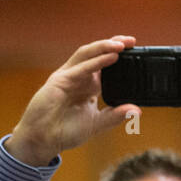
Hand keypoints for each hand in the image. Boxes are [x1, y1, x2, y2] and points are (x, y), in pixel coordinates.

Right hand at [7, 36, 141, 166]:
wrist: (44, 140)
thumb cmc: (66, 131)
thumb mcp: (97, 123)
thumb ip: (116, 116)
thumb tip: (137, 111)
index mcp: (89, 85)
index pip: (105, 64)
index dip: (119, 55)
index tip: (136, 51)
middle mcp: (79, 77)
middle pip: (97, 53)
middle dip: (114, 44)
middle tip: (132, 40)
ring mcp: (68, 76)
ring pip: (87, 54)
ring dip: (104, 47)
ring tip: (122, 44)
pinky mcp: (60, 80)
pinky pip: (81, 68)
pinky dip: (96, 62)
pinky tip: (110, 57)